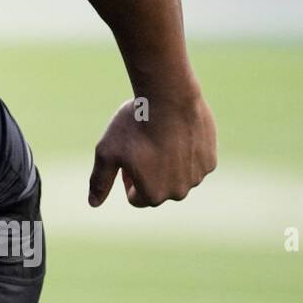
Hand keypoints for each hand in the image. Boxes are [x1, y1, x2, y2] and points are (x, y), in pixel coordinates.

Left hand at [88, 92, 216, 207]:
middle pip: (158, 189)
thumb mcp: (107, 153)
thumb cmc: (134, 126)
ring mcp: (197, 177)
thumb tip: (93, 204)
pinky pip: (194, 164)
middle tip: (142, 148)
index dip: (127, 179)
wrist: (169, 98)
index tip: (126, 159)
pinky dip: (186, 154)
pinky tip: (176, 135)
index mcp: (152, 195)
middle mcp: (178, 192)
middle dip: (149, 175)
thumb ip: (100, 181)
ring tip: (159, 140)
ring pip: (178, 177)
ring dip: (168, 165)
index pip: (136, 199)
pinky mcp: (210, 161)